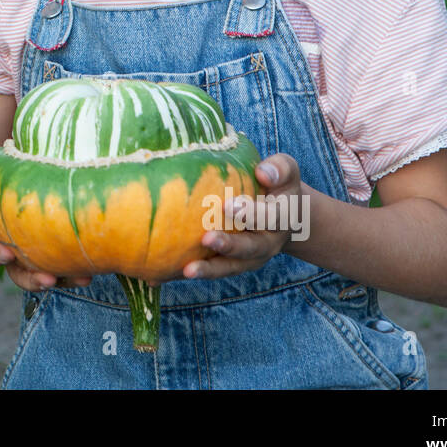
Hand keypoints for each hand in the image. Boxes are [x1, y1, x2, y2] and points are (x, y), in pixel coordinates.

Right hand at [0, 149, 92, 292]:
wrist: (18, 184)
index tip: (5, 254)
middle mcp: (12, 253)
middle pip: (19, 274)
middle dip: (33, 280)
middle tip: (49, 280)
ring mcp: (35, 256)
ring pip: (46, 275)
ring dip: (64, 280)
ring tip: (83, 277)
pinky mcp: (57, 252)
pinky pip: (67, 265)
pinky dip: (80, 267)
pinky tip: (97, 265)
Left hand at [171, 152, 303, 281]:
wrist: (284, 216)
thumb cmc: (277, 185)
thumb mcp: (285, 171)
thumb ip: (279, 169)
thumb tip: (263, 171)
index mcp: (281, 218)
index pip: (271, 217)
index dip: (251, 213)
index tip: (229, 205)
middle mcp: (267, 243)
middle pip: (249, 248)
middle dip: (229, 245)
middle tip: (207, 239)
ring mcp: (249, 258)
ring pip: (230, 267)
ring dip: (209, 270)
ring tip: (187, 270)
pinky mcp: (230, 265)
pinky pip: (210, 271)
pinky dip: (187, 275)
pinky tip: (161, 277)